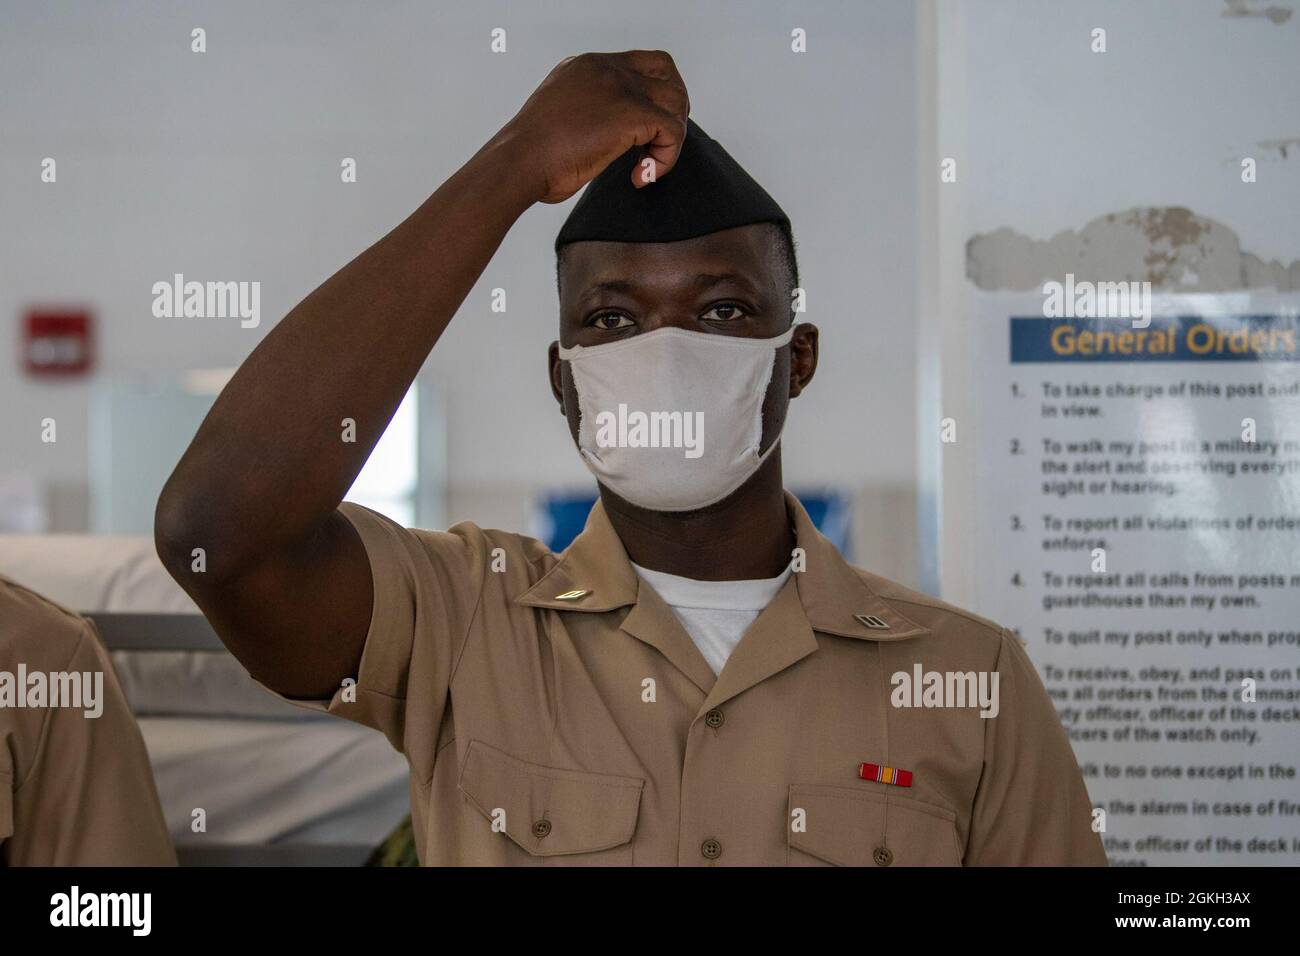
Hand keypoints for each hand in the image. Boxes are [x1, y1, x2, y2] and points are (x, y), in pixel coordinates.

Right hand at [497, 51, 689, 204]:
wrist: (518, 163)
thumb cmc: (531, 156)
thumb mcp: (562, 119)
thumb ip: (590, 114)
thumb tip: (612, 136)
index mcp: (587, 67)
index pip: (642, 64)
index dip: (655, 95)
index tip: (647, 131)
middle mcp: (605, 68)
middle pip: (667, 73)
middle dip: (673, 111)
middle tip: (656, 146)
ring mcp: (618, 87)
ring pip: (675, 101)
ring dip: (669, 138)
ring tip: (644, 166)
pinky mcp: (629, 113)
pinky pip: (672, 131)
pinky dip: (665, 159)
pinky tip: (639, 176)